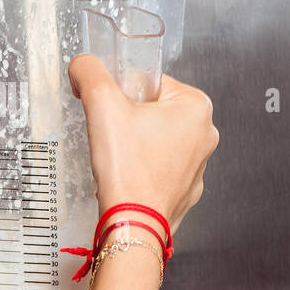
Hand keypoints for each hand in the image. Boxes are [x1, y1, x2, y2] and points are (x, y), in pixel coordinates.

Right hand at [68, 56, 218, 234]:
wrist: (133, 224)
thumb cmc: (127, 169)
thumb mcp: (101, 104)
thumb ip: (89, 72)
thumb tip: (84, 65)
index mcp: (195, 106)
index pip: (149, 82)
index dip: (122, 95)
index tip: (113, 115)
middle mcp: (205, 134)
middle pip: (152, 110)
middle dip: (128, 121)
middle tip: (113, 139)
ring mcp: (199, 164)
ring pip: (154, 139)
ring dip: (134, 145)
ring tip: (120, 160)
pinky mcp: (186, 189)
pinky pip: (158, 167)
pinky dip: (141, 169)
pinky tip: (128, 177)